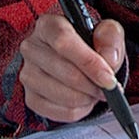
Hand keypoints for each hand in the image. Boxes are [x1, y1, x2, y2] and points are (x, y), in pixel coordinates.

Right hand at [19, 6, 125, 122]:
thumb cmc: (89, 42)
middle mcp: (32, 48)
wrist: (75, 59)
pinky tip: (84, 99)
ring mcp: (28, 75)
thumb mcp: (105, 31)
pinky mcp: (31, 98)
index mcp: (47, 26)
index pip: (64, 42)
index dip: (89, 63)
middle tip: (109, 87)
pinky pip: (61, 112)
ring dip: (88, 98)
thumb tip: (109, 60)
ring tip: (95, 90)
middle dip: (94, 85)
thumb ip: (110, 38)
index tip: (109, 78)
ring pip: (64, 96)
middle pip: (66, 73)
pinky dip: (80, 110)